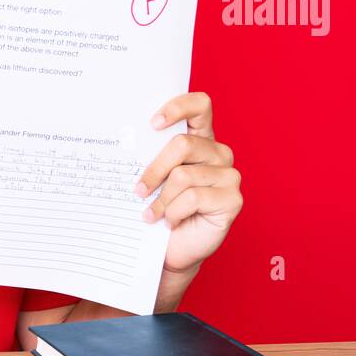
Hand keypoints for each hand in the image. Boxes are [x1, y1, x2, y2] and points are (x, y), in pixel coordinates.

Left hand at [134, 92, 242, 274]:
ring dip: (161, 200)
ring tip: (151, 214)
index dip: (177, 107)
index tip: (152, 124)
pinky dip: (173, 213)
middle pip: (182, 145)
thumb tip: (123, 141)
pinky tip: (170, 222)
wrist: (171, 249)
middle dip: (154, 169)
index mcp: (200, 138)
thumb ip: (150, 157)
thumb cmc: (159, 209)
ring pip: (183, 176)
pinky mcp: (232, 199)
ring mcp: (229, 175)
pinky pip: (193, 198)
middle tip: (138, 190)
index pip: (199, 106)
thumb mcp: (153, 179)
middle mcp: (218, 152)